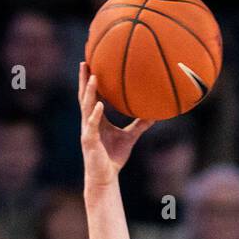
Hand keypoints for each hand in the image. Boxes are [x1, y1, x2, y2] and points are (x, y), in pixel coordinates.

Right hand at [79, 62, 152, 186]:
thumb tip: (155, 115)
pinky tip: (100, 105)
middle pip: (84, 96)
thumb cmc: (114, 158)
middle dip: (83, 79)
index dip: (90, 81)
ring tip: (93, 77)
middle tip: (85, 60)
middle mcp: (88, 121)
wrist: (105, 177)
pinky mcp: (89, 141)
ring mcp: (87, 130)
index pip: (92, 96)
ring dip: (89, 91)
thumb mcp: (130, 138)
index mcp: (96, 119)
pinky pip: (92, 125)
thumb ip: (140, 125)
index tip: (92, 63)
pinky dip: (95, 114)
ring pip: (86, 107)